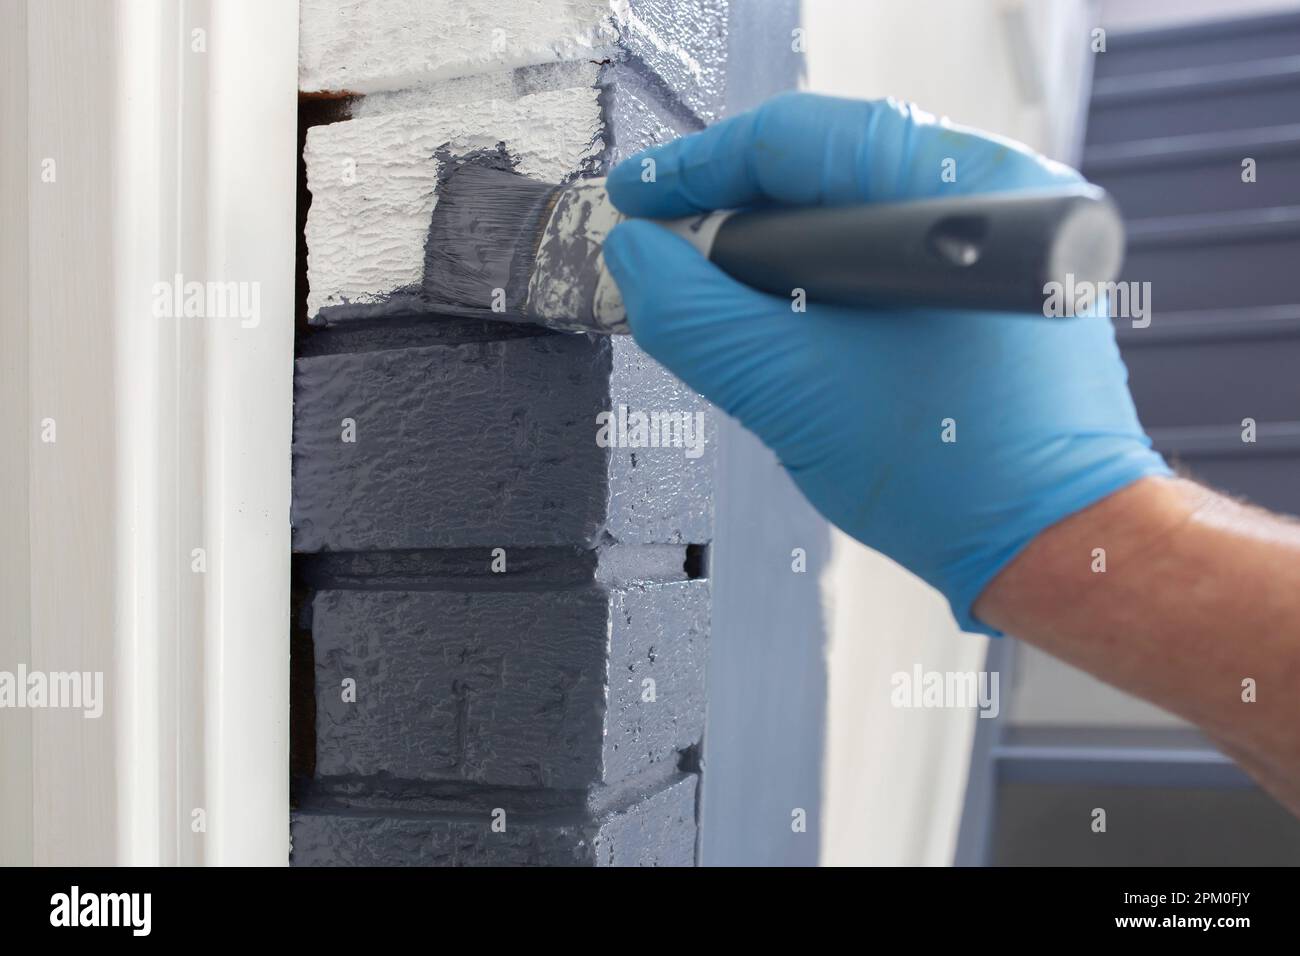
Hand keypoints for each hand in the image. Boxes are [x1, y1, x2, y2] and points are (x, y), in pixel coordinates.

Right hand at [601, 92, 1169, 634]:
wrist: (1052, 548)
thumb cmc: (959, 478)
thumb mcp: (789, 391)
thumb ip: (694, 316)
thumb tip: (635, 257)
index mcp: (960, 194)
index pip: (797, 140)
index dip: (698, 166)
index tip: (640, 196)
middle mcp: (993, 197)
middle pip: (824, 167)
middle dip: (731, 209)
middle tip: (665, 245)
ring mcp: (997, 242)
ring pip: (851, 211)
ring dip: (773, 246)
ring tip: (711, 284)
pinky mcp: (987, 287)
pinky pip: (881, 252)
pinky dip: (818, 276)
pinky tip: (776, 310)